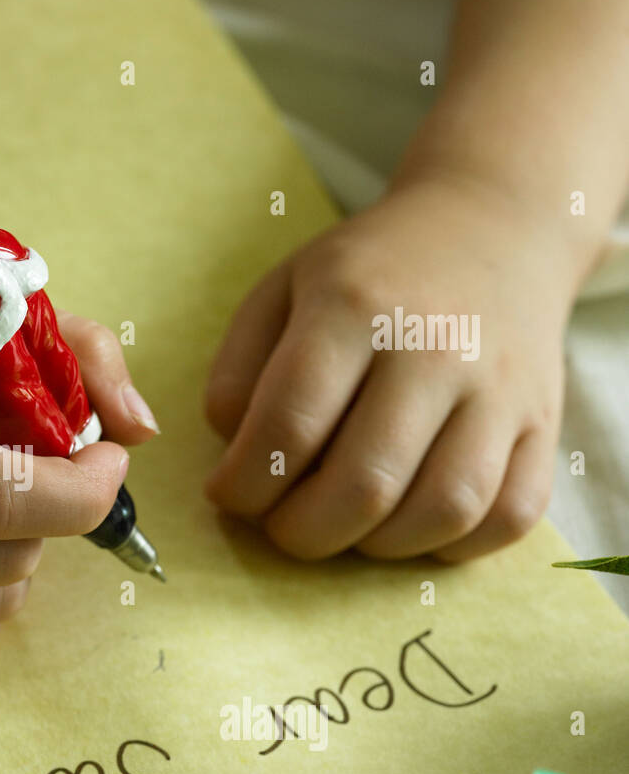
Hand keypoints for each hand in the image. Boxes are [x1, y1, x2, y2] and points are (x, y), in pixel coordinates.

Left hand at [203, 171, 572, 561]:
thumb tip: (234, 454)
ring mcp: (501, 390)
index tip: (227, 495)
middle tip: (279, 524)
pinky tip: (408, 524)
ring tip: (343, 524)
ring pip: (443, 510)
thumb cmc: (367, 274)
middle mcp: (436, 349)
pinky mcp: (546, 424)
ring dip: (375, 545)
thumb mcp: (280, 292)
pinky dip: (452, 544)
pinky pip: (508, 516)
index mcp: (354, 308)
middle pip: (365, 484)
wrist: (492, 228)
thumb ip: (238, 372)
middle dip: (302, 531)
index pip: (289, 425)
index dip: (244, 484)